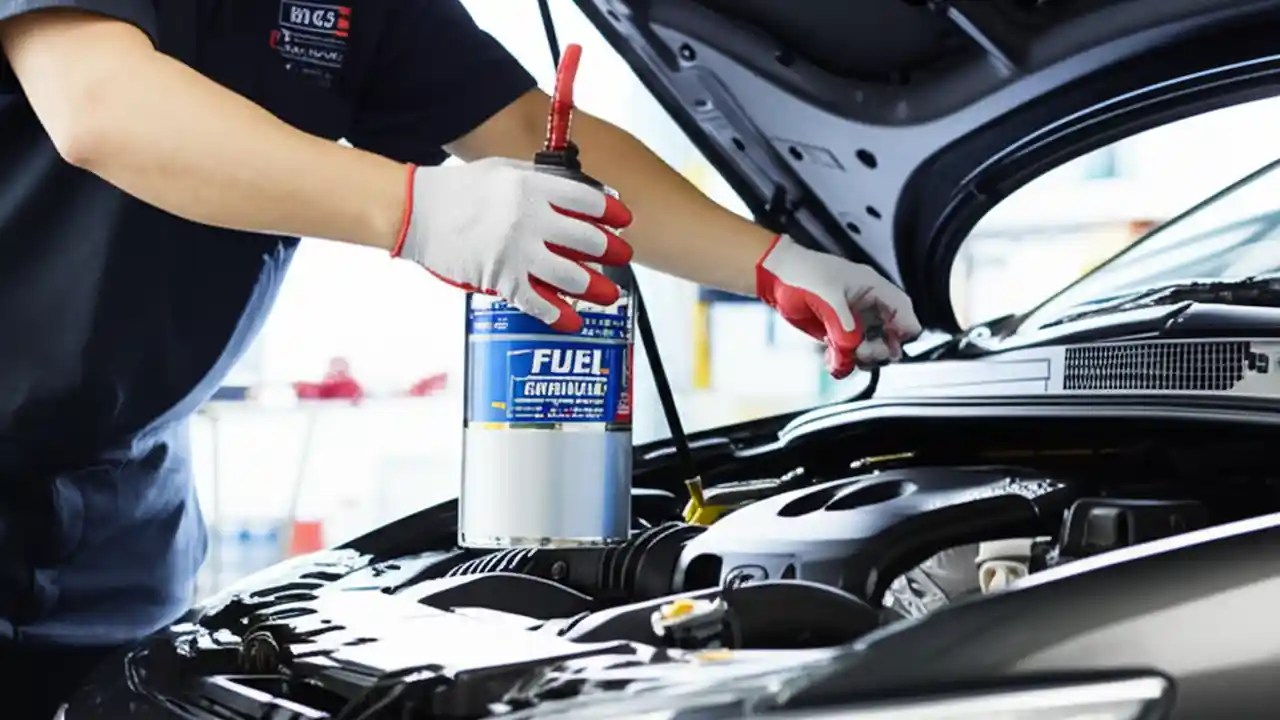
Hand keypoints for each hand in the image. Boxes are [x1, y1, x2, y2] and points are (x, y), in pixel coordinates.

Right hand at [392, 158, 633, 332]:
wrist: (417, 212)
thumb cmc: (456, 190)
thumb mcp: (502, 171)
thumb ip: (537, 180)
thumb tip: (572, 192)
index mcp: (532, 187)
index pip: (587, 200)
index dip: (611, 212)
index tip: (624, 220)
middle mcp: (531, 219)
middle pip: (587, 240)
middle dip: (611, 251)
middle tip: (621, 256)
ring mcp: (517, 251)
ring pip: (570, 276)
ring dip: (596, 288)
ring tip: (610, 294)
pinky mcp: (501, 279)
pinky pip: (537, 303)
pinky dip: (558, 316)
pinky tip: (572, 322)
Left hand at [756, 234, 921, 377]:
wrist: (775, 277)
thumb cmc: (802, 273)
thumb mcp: (827, 297)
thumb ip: (843, 325)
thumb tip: (853, 347)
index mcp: (873, 288)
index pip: (904, 311)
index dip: (903, 330)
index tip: (891, 345)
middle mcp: (867, 306)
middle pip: (891, 336)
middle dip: (879, 349)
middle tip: (861, 353)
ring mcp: (853, 320)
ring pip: (870, 348)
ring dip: (859, 358)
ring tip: (842, 357)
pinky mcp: (838, 332)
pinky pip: (849, 353)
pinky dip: (843, 361)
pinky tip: (831, 360)